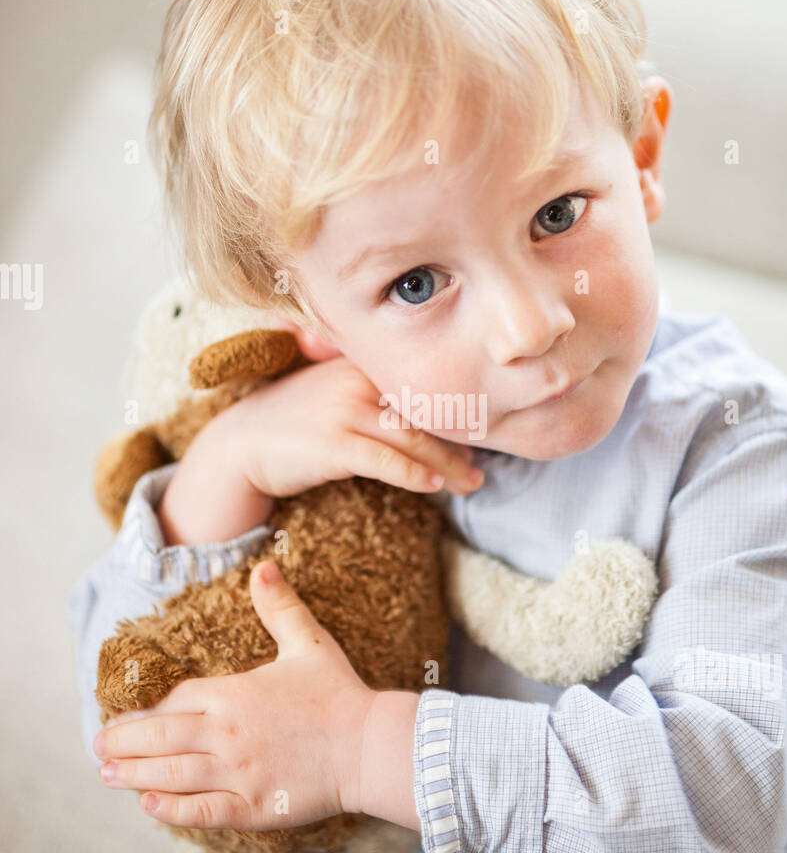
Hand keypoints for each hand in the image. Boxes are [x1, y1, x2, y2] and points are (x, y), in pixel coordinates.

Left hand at [92, 560, 378, 829]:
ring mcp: (237, 772)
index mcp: (233, 694)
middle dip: (124, 742)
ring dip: (134, 775)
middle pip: (160, 737)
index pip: (174, 701)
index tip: (123, 714)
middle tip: (98, 748)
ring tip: (109, 775)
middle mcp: (226, 734)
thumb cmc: (339, 694)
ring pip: (171, 775)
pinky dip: (171, 809)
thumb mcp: (309, 642)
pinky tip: (149, 805)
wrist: (370, 745)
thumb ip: (280, 607)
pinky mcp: (252, 804)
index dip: (145, 709)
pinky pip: (201, 809)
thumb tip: (263, 566)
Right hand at [222, 350, 484, 500]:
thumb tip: (422, 424)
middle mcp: (358, 382)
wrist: (242, 442)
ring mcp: (345, 412)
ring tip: (470, 486)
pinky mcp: (333, 445)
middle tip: (480, 473)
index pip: (421, 391)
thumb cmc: (295, 423)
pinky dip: (415, 474)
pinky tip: (435, 486)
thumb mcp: (337, 396)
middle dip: (458, 447)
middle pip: (424, 416)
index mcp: (364, 366)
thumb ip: (376, 399)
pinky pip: (385, 461)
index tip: (476, 444)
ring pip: (413, 440)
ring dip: (449, 466)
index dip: (453, 419)